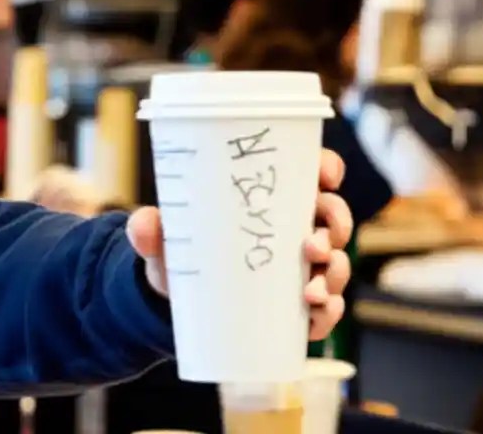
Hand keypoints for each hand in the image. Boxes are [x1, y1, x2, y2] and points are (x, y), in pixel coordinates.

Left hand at [126, 148, 353, 341]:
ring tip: (310, 290)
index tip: (325, 178)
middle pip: (334, 216)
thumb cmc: (178, 252)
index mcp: (269, 200)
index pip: (309, 172)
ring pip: (336, 262)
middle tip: (313, 246)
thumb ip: (149, 229)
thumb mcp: (163, 237)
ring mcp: (300, 267)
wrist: (175, 298)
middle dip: (334, 228)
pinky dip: (329, 311)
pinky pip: (328, 307)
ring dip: (333, 274)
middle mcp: (294, 228)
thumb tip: (146, 224)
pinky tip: (316, 314)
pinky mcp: (297, 303)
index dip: (326, 168)